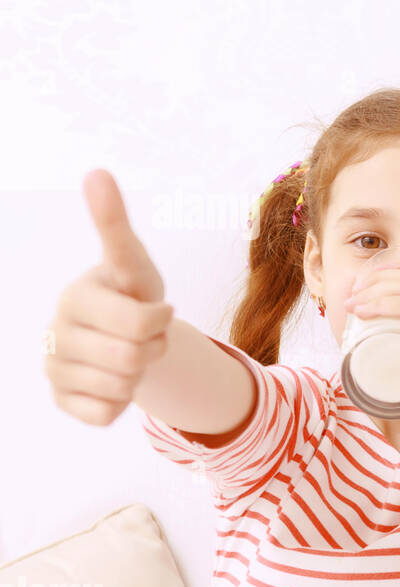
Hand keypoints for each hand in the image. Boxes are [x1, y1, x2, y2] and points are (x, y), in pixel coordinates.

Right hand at [44, 170, 173, 425]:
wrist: (120, 336)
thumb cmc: (129, 295)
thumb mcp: (134, 264)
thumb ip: (115, 225)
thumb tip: (96, 171)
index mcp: (77, 296)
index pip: (139, 320)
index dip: (159, 320)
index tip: (158, 311)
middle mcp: (57, 331)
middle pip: (136, 356)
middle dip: (155, 347)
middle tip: (149, 334)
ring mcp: (53, 367)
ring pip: (124, 386)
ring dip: (140, 372)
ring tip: (131, 353)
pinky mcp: (59, 400)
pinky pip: (106, 414)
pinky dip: (120, 402)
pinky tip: (112, 381)